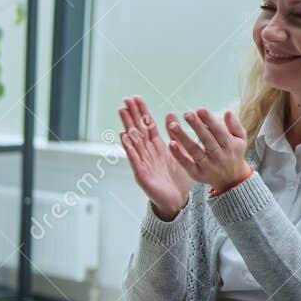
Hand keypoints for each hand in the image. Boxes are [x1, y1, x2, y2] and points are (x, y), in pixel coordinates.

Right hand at [118, 96, 191, 220]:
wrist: (178, 201)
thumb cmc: (178, 179)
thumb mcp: (179, 153)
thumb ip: (174, 134)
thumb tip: (171, 114)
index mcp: (157, 147)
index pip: (147, 126)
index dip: (142, 112)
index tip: (136, 98)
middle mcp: (147, 153)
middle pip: (138, 130)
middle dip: (132, 115)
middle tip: (125, 100)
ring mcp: (142, 164)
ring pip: (134, 141)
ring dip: (127, 126)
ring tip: (122, 113)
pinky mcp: (141, 175)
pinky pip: (134, 159)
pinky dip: (129, 148)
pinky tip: (124, 137)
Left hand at [164, 107, 250, 190]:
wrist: (232, 180)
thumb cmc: (234, 154)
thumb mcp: (240, 139)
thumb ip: (235, 125)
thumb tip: (227, 112)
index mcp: (230, 146)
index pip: (219, 131)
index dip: (209, 120)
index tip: (200, 109)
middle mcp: (219, 156)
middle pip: (206, 140)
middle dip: (196, 126)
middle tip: (186, 113)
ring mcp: (208, 166)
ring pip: (195, 151)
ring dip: (183, 138)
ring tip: (173, 125)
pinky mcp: (197, 175)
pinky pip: (187, 164)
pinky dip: (179, 155)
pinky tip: (171, 144)